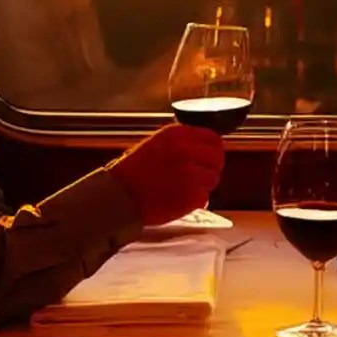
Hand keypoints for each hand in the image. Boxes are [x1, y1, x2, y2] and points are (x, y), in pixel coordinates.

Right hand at [107, 124, 224, 225]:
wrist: (118, 197)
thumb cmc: (132, 173)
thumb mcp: (156, 145)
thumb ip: (180, 144)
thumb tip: (203, 149)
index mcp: (177, 134)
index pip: (213, 138)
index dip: (213, 150)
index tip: (209, 159)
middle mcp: (186, 150)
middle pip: (217, 158)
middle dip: (211, 169)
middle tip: (200, 178)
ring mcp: (191, 173)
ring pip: (213, 179)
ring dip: (202, 186)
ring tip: (184, 191)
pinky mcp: (192, 195)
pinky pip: (204, 197)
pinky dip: (195, 202)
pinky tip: (179, 201)